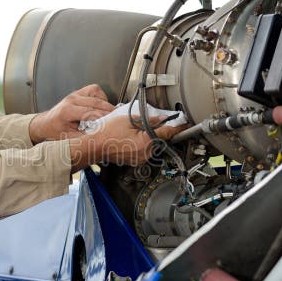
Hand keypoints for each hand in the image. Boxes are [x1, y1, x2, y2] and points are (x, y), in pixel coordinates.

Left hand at [29, 84, 113, 142]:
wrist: (45, 124)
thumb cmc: (55, 132)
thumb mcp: (69, 139)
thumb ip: (84, 137)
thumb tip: (100, 136)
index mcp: (67, 111)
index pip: (91, 113)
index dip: (104, 119)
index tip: (112, 125)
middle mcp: (71, 100)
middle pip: (96, 102)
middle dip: (108, 112)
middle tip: (116, 120)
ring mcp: (75, 94)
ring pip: (97, 93)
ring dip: (105, 103)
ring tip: (108, 114)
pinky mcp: (78, 92)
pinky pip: (94, 90)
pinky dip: (100, 97)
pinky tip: (100, 107)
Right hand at [68, 115, 188, 171]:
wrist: (95, 146)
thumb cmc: (107, 133)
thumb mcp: (129, 120)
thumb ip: (149, 120)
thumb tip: (162, 119)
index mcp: (146, 142)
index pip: (168, 133)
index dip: (178, 127)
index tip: (186, 124)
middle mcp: (146, 153)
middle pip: (160, 139)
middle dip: (157, 130)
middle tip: (147, 122)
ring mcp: (140, 158)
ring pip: (152, 144)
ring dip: (148, 136)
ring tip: (133, 130)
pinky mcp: (135, 160)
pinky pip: (144, 150)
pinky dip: (142, 143)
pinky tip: (131, 137)